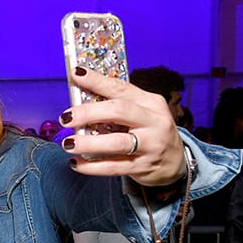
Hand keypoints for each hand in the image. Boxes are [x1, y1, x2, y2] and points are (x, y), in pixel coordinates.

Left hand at [59, 67, 186, 186]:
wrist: (176, 163)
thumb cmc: (150, 133)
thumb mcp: (142, 113)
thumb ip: (117, 106)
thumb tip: (80, 102)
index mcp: (150, 103)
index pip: (121, 88)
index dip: (97, 81)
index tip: (77, 74)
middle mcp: (153, 122)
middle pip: (119, 111)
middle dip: (89, 113)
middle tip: (66, 118)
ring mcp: (151, 145)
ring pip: (117, 143)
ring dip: (88, 143)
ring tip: (68, 143)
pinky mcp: (143, 167)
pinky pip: (114, 167)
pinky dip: (92, 167)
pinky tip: (76, 164)